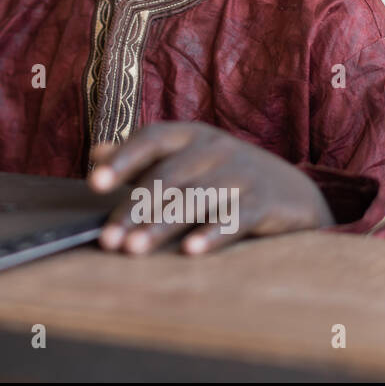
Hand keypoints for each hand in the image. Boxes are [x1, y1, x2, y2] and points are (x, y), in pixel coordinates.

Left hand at [87, 121, 334, 255]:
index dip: (122, 160)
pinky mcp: (264, 201)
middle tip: (108, 239)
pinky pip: (235, 217)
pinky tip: (191, 251)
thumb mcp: (183, 159)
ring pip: (195, 199)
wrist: (290, 191)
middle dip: (135, 209)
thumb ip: (141, 159)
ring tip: (135, 249)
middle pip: (167, 177)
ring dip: (162, 225)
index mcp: (189, 135)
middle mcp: (213, 148)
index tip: (94, 184)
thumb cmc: (221, 176)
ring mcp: (240, 173)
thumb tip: (96, 152)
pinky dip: (212, 233)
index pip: (151, 140)